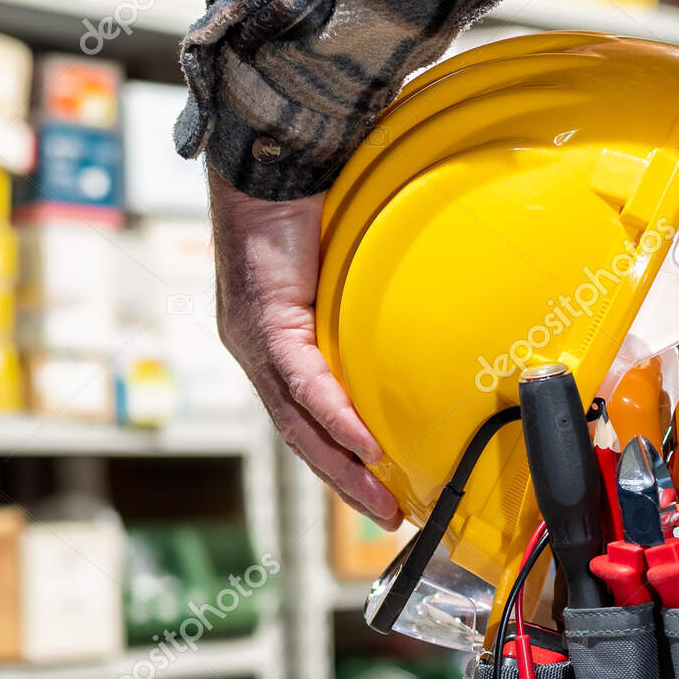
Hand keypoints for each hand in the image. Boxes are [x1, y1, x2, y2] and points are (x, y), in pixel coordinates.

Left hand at [209, 167, 400, 526]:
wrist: (271, 161)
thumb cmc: (309, 205)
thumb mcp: (345, 273)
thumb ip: (369, 308)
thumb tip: (423, 319)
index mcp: (273, 344)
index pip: (305, 419)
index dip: (339, 460)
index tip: (378, 490)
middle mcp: (257, 352)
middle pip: (301, 436)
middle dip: (345, 482)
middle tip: (387, 516)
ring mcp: (255, 342)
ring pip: (298, 423)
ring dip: (343, 466)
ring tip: (381, 498)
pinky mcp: (265, 323)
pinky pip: (303, 383)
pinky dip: (335, 417)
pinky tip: (365, 446)